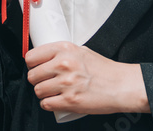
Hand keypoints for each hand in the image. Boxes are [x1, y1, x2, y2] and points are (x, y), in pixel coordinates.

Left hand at [25, 42, 149, 114]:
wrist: (121, 85)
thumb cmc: (104, 69)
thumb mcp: (82, 51)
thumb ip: (64, 53)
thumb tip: (46, 56)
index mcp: (65, 49)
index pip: (31, 57)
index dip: (31, 64)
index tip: (35, 67)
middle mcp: (63, 64)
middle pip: (32, 75)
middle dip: (37, 80)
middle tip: (46, 81)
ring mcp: (66, 83)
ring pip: (38, 91)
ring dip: (43, 93)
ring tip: (53, 91)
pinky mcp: (70, 101)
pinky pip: (46, 104)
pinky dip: (48, 104)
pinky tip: (55, 101)